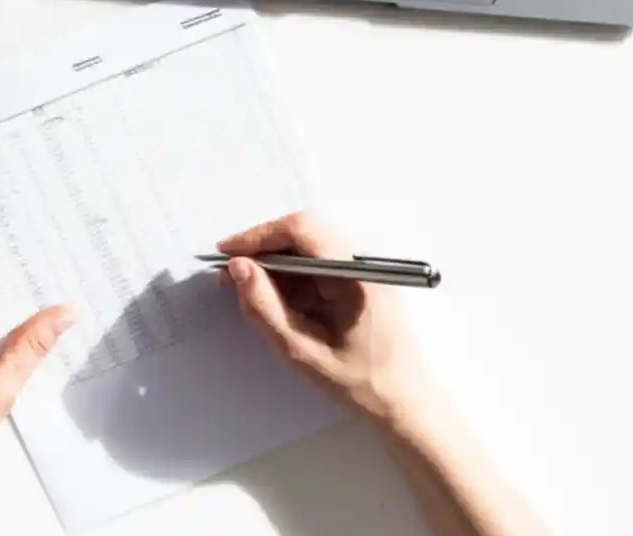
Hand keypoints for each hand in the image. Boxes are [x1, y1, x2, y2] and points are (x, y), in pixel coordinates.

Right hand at [218, 213, 424, 425]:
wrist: (406, 402)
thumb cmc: (360, 384)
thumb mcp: (302, 352)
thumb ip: (265, 308)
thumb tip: (238, 268)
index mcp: (356, 276)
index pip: (303, 230)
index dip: (259, 236)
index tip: (226, 253)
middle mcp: (364, 263)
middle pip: (305, 233)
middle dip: (265, 250)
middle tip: (232, 274)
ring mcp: (366, 269)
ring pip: (310, 247)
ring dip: (278, 266)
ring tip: (253, 294)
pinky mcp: (362, 280)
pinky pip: (321, 264)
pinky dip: (295, 278)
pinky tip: (282, 304)